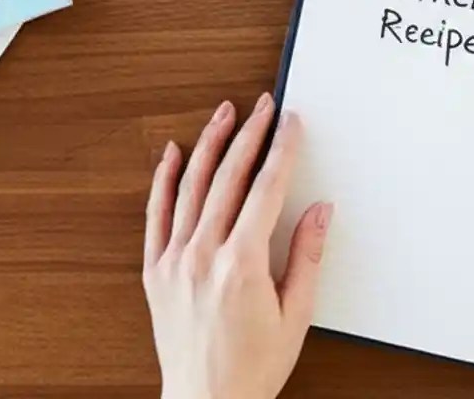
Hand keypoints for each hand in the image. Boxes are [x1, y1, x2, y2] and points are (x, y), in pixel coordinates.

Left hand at [143, 93, 333, 398]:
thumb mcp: (296, 315)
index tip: (291, 124)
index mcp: (241, 265)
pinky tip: (172, 153)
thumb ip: (307, 257)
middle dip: (250, 135)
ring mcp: (174, 261)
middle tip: (263, 106)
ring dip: (209, 144)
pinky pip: (156, 214)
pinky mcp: (155, 271)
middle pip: (228, 178)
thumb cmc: (253, 368)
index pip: (266, 190)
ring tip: (224, 114)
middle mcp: (203, 256)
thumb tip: (318, 210)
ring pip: (191, 187)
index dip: (282, 151)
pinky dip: (163, 179)